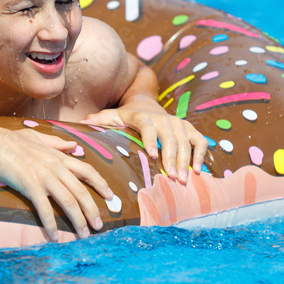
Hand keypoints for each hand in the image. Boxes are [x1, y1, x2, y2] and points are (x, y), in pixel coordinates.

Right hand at [0, 128, 113, 240]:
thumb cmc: (10, 140)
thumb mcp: (37, 137)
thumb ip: (56, 143)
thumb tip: (73, 145)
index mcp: (58, 156)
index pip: (87, 170)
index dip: (100, 184)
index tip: (110, 196)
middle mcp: (55, 167)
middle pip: (81, 191)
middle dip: (93, 210)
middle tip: (99, 226)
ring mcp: (44, 176)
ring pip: (68, 201)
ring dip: (78, 220)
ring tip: (84, 235)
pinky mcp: (30, 185)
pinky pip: (44, 208)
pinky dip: (50, 223)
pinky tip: (54, 236)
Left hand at [83, 99, 207, 183]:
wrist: (145, 103)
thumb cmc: (126, 116)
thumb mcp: (112, 115)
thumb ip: (99, 120)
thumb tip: (81, 123)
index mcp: (142, 116)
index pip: (147, 126)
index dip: (151, 139)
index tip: (153, 156)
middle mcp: (162, 118)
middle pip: (169, 137)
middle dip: (172, 158)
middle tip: (173, 178)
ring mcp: (177, 122)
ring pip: (185, 140)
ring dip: (186, 160)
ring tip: (183, 180)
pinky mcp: (188, 128)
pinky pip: (199, 140)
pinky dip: (201, 154)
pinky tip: (198, 171)